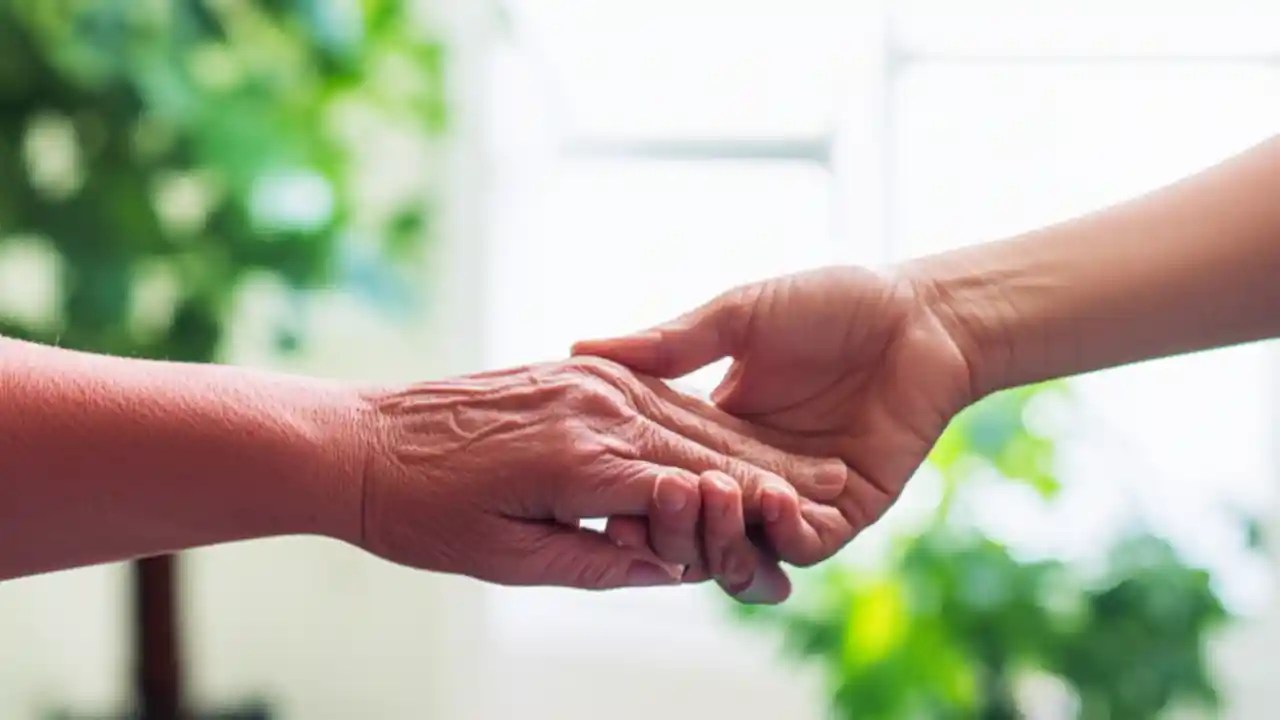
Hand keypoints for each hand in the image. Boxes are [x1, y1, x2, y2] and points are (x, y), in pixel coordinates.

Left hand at [356, 357, 843, 590]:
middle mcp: (594, 406)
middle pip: (701, 448)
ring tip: (797, 469)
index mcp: (582, 457)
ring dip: (741, 446)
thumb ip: (601, 562)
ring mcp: (583, 380)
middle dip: (766, 477)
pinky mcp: (571, 370)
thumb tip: (674, 570)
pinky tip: (726, 439)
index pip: (689, 492)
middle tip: (831, 494)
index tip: (801, 532)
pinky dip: (692, 423)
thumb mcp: (511, 557)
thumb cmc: (423, 513)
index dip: (747, 516)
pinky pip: (651, 397)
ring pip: (683, 418)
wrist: (357, 441)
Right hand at [575, 266, 976, 565]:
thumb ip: (668, 344)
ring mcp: (798, 499)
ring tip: (708, 496)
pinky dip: (781, 532)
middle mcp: (750, 474)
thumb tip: (580, 350)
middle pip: (695, 527)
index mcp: (715, 432)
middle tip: (651, 504)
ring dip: (720, 534)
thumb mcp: (736, 317)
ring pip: (744, 549)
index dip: (632, 487)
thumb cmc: (830, 303)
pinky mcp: (845, 512)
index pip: (662, 476)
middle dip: (670, 523)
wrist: (918, 315)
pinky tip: (769, 498)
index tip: (598, 486)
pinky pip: (804, 543)